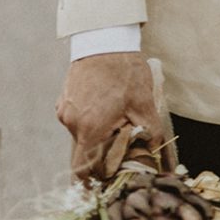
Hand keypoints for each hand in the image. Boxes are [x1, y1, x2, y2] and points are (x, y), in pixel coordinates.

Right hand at [56, 51, 164, 179]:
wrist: (105, 37)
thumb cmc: (125, 71)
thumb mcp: (143, 103)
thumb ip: (149, 133)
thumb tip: (154, 155)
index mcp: (90, 129)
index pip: (83, 171)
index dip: (93, 181)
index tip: (106, 182)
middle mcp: (72, 123)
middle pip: (84, 153)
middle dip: (101, 155)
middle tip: (120, 145)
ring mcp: (65, 110)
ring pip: (81, 135)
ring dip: (96, 133)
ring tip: (116, 117)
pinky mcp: (64, 99)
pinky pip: (77, 119)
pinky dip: (90, 119)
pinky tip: (105, 104)